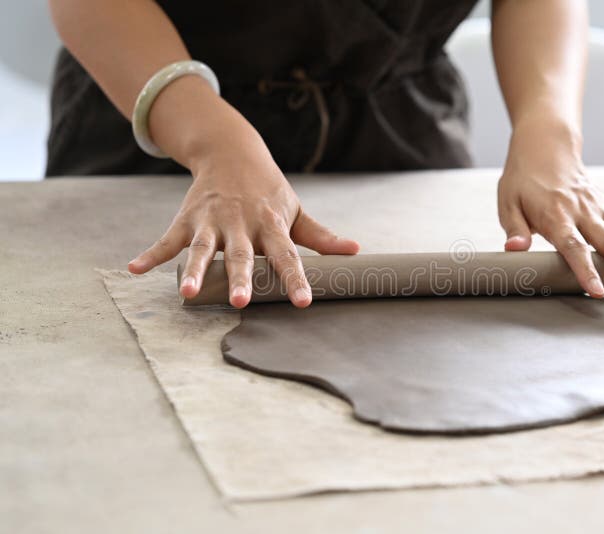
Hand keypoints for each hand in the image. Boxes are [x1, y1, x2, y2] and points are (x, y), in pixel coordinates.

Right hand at [127, 116, 358, 307]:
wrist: (231, 152)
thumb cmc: (268, 190)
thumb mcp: (295, 210)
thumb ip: (322, 236)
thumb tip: (356, 252)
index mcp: (271, 225)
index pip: (287, 256)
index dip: (295, 279)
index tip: (303, 302)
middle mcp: (241, 224)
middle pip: (241, 255)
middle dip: (240, 278)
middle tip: (240, 303)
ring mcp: (212, 222)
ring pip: (202, 249)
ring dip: (194, 270)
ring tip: (187, 292)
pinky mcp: (187, 219)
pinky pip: (167, 239)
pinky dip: (150, 254)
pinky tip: (134, 269)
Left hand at [497, 119, 603, 297]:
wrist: (545, 147)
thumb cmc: (522, 180)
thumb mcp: (508, 202)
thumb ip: (514, 229)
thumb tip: (513, 250)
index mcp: (556, 214)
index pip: (573, 246)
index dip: (585, 269)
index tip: (597, 290)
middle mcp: (585, 211)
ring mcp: (603, 209)